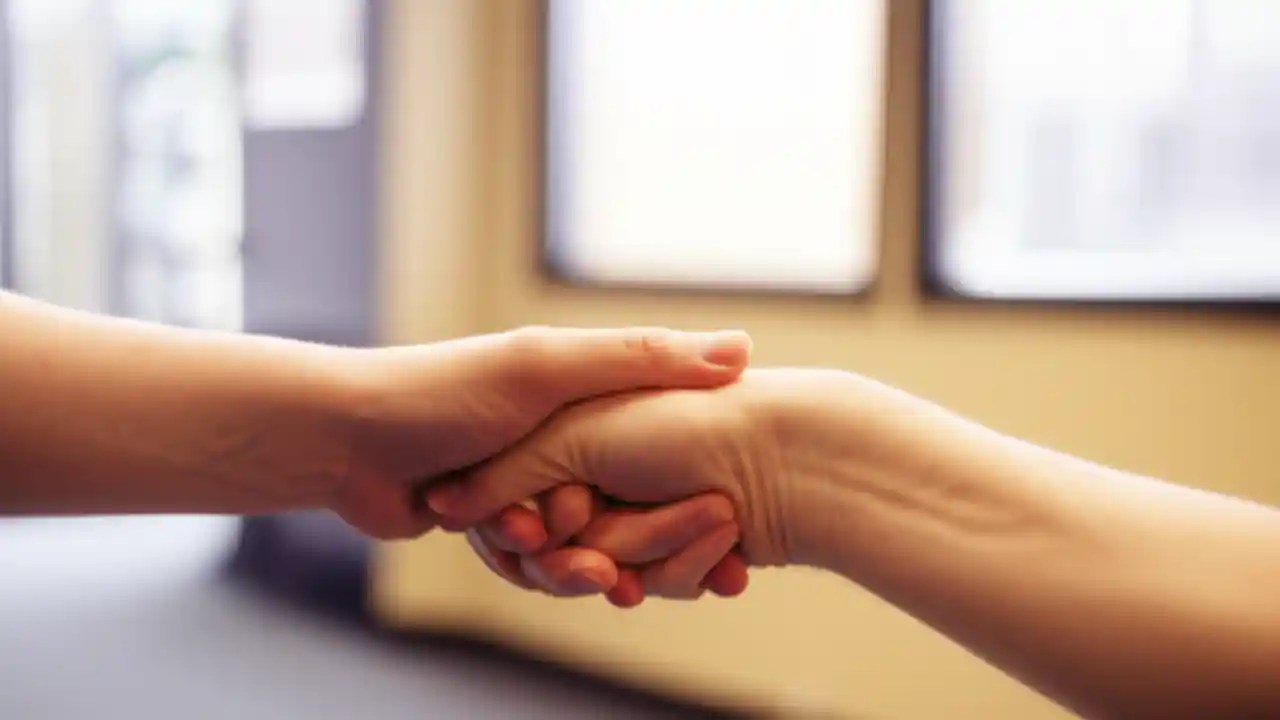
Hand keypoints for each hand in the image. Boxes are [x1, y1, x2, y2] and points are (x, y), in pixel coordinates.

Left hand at [329, 326, 752, 591]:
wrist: (346, 436)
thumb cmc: (447, 390)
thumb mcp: (550, 366)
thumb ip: (642, 360)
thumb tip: (743, 350)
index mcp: (587, 396)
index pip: (668, 447)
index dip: (698, 495)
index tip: (726, 532)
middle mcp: (565, 438)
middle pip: (629, 509)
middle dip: (636, 543)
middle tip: (640, 570)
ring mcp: (529, 481)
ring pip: (581, 543)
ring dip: (578, 561)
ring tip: (587, 571)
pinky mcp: (495, 520)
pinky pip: (533, 562)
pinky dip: (536, 568)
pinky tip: (526, 555)